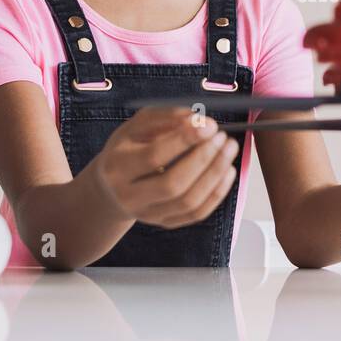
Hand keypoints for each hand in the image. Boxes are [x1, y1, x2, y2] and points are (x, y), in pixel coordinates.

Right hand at [89, 106, 240, 227]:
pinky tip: (227, 171)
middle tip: (222, 138)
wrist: (111, 187)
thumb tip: (197, 119)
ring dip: (215, 175)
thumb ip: (166, 118)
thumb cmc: (128, 148)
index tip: (210, 125)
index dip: (185, 140)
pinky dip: (217, 192)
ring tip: (229, 150)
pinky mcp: (165, 223)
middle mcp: (129, 196)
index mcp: (117, 166)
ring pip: (188, 202)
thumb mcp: (137, 126)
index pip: (154, 157)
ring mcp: (148, 214)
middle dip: (204, 160)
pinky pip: (197, 214)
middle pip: (172, 184)